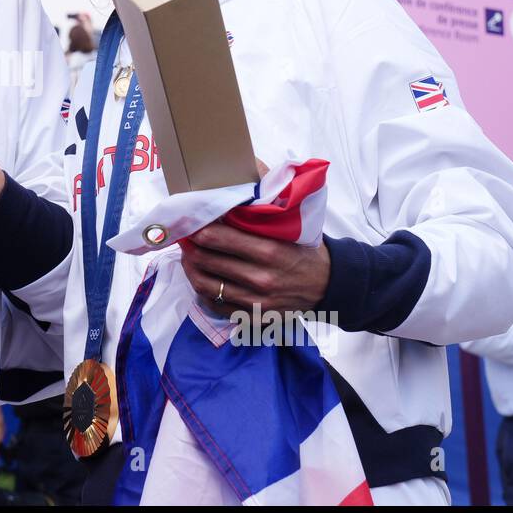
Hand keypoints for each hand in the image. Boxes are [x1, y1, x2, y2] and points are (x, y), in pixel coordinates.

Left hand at [181, 221, 330, 317]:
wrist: (329, 285)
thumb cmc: (304, 250)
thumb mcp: (288, 228)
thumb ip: (259, 215)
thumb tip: (232, 194)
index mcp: (270, 251)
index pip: (218, 238)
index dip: (197, 228)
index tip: (189, 221)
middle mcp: (261, 278)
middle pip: (207, 261)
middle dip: (190, 247)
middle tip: (183, 237)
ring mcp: (256, 302)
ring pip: (206, 285)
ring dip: (191, 268)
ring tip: (188, 256)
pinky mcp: (253, 317)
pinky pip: (216, 306)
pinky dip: (202, 291)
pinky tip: (200, 277)